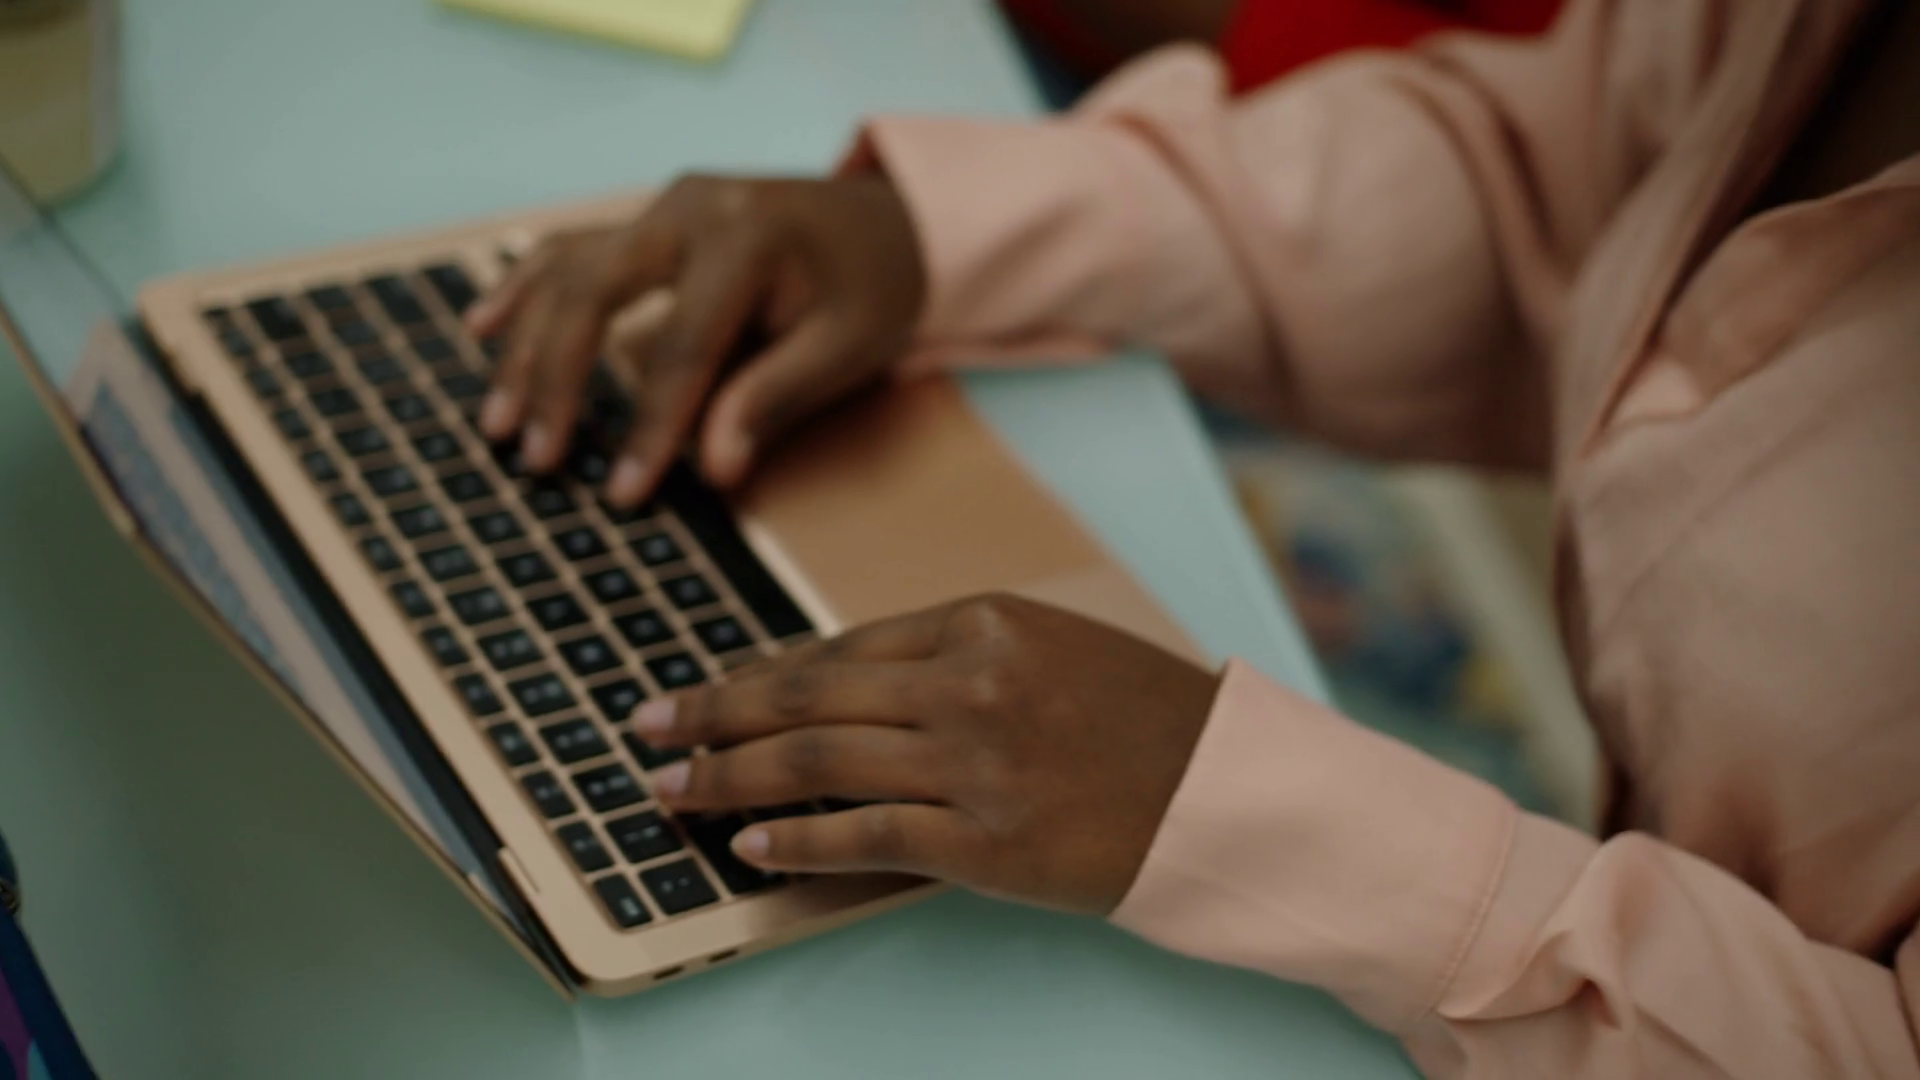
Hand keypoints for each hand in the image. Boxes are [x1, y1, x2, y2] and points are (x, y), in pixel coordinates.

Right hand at [468, 174, 926, 505]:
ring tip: (497, 421)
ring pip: (568, 269)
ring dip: (525, 345)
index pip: (683, 346)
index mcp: (746, 237)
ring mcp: (663, 205)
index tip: (623, 494)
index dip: (650, 426)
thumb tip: (713, 471)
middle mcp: (690, 207)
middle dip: (556, 378)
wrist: (891, 219)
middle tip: (532, 456)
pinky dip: (525, 288)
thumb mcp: (847, 347)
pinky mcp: (649, 217)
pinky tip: (482, 329)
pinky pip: (572, 249)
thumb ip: (773, 399)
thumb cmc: (873, 288)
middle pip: (594, 291)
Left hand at [633, 595, 1221, 913]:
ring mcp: (976, 762)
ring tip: (670, 787)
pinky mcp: (988, 841)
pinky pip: (866, 837)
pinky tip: (748, 842)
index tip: (700, 691)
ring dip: (727, 776)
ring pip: (817, 764)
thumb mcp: (1049, 649)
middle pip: (806, 700)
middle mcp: (968, 682)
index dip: (756, 676)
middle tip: (643, 727)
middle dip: (710, 715)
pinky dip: (796, 840)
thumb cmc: (1146, 719)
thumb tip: (840, 688)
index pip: (838, 651)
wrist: (1231, 791)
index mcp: (981, 621)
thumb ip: (951, 657)